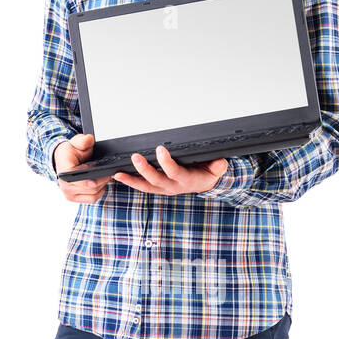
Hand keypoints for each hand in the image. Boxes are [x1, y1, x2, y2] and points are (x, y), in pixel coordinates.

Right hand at [54, 133, 112, 203]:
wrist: (63, 160)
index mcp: (65, 171)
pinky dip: (99, 192)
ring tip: (105, 176)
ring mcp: (69, 193)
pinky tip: (101, 184)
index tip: (106, 173)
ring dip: (102, 186)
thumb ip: (82, 140)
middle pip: (91, 187)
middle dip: (103, 180)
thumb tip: (89, 140)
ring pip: (93, 194)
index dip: (95, 178)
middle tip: (111, 172)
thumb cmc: (70, 152)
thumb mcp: (76, 142)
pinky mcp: (74, 198)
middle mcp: (64, 185)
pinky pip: (92, 198)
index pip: (81, 180)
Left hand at [112, 145, 227, 194]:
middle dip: (145, 169)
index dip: (167, 163)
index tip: (160, 149)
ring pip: (146, 186)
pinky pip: (142, 186)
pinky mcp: (157, 188)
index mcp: (187, 180)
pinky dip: (130, 181)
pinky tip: (119, 175)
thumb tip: (220, 163)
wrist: (205, 184)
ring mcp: (164, 188)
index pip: (175, 172)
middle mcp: (173, 187)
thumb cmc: (208, 173)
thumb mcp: (217, 169)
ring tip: (119, 173)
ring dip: (132, 179)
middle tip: (135, 157)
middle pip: (156, 180)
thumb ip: (218, 166)